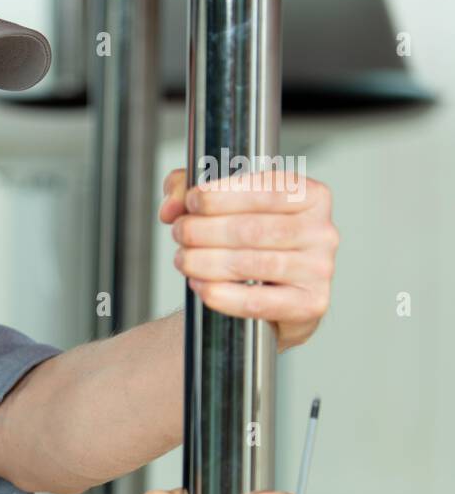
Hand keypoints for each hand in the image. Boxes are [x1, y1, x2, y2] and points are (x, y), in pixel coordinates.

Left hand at [159, 168, 338, 351]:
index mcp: (310, 196)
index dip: (222, 195)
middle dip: (204, 230)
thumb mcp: (217, 203)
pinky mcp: (309, 304)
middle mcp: (322, 231)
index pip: (267, 189)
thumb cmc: (246, 240)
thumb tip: (171, 205)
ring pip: (251, 264)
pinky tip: (200, 286)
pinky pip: (257, 301)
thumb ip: (187, 189)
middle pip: (252, 229)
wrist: (267, 292)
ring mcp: (319, 270)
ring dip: (204, 261)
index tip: (192, 202)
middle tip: (179, 233)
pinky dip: (221, 295)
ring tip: (182, 260)